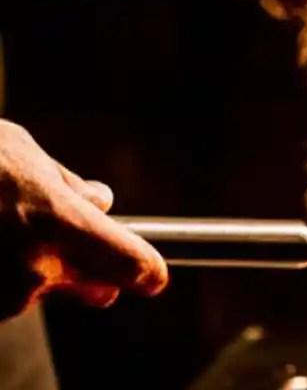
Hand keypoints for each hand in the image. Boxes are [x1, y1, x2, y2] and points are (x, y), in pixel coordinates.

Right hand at [0, 120, 166, 319]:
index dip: (146, 270)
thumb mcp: (17, 151)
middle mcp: (29, 267)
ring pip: (34, 292)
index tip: (151, 275)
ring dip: (27, 270)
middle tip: (78, 253)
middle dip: (90, 273)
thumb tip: (100, 201)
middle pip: (93, 289)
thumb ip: (63, 182)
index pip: (129, 263)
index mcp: (55, 220)